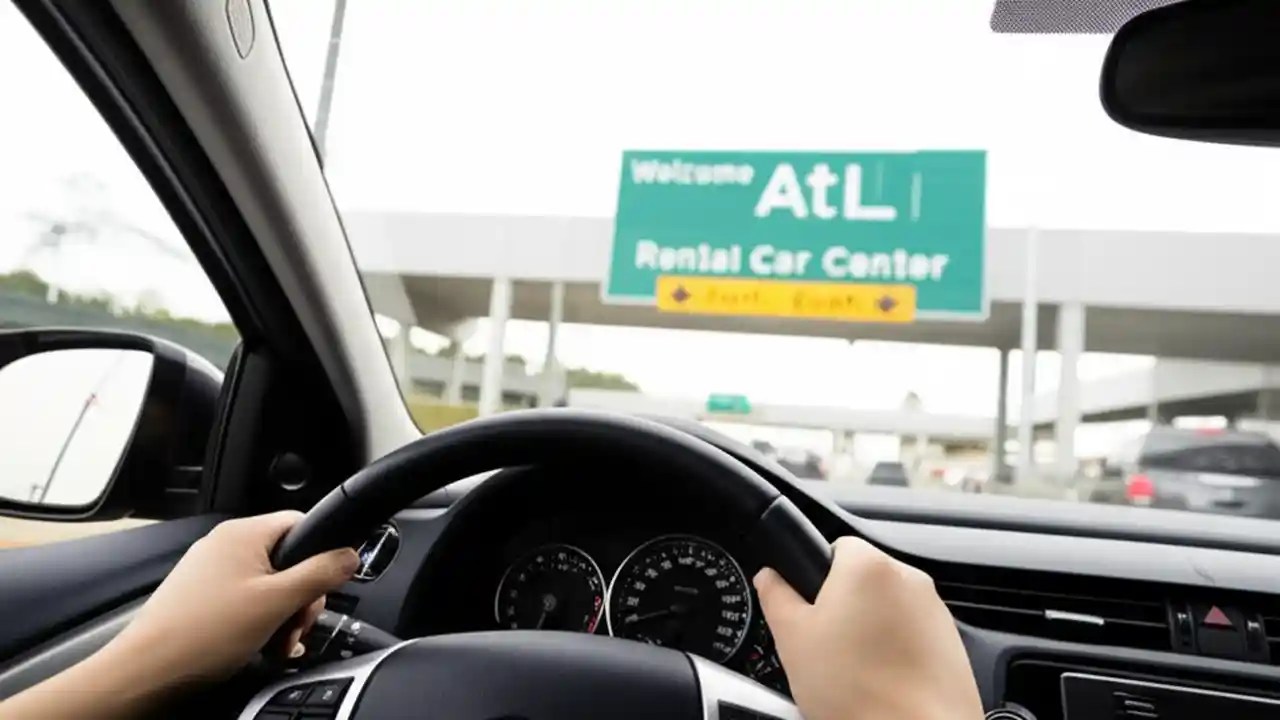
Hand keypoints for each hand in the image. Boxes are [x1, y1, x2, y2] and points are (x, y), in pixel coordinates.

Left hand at [107, 511, 359, 686]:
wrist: (146, 672)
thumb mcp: (278, 603)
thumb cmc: (204, 634)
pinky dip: (259, 622)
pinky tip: (259, 646)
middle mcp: (225, 545)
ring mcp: (210, 570)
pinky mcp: (201, 596)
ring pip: (269, 584)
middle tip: (295, 627)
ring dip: (282, 615)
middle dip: (301, 598)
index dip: (322, 556)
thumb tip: (350, 555)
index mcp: (243, 534)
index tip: (324, 588)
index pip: (302, 524)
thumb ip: (320, 574)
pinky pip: (246, 600)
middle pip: (288, 559)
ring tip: (275, 643)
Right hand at [755, 537, 982, 719]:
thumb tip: (769, 577)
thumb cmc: (856, 690)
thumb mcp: (792, 639)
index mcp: (868, 566)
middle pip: (864, 579)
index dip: (816, 577)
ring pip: (889, 609)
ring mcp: (936, 611)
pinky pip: (913, 635)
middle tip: (826, 645)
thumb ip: (775, 596)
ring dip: (871, 628)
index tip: (809, 609)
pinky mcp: (951, 643)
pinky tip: (881, 681)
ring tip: (855, 670)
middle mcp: (909, 579)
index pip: (835, 546)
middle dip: (844, 606)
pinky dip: (897, 650)